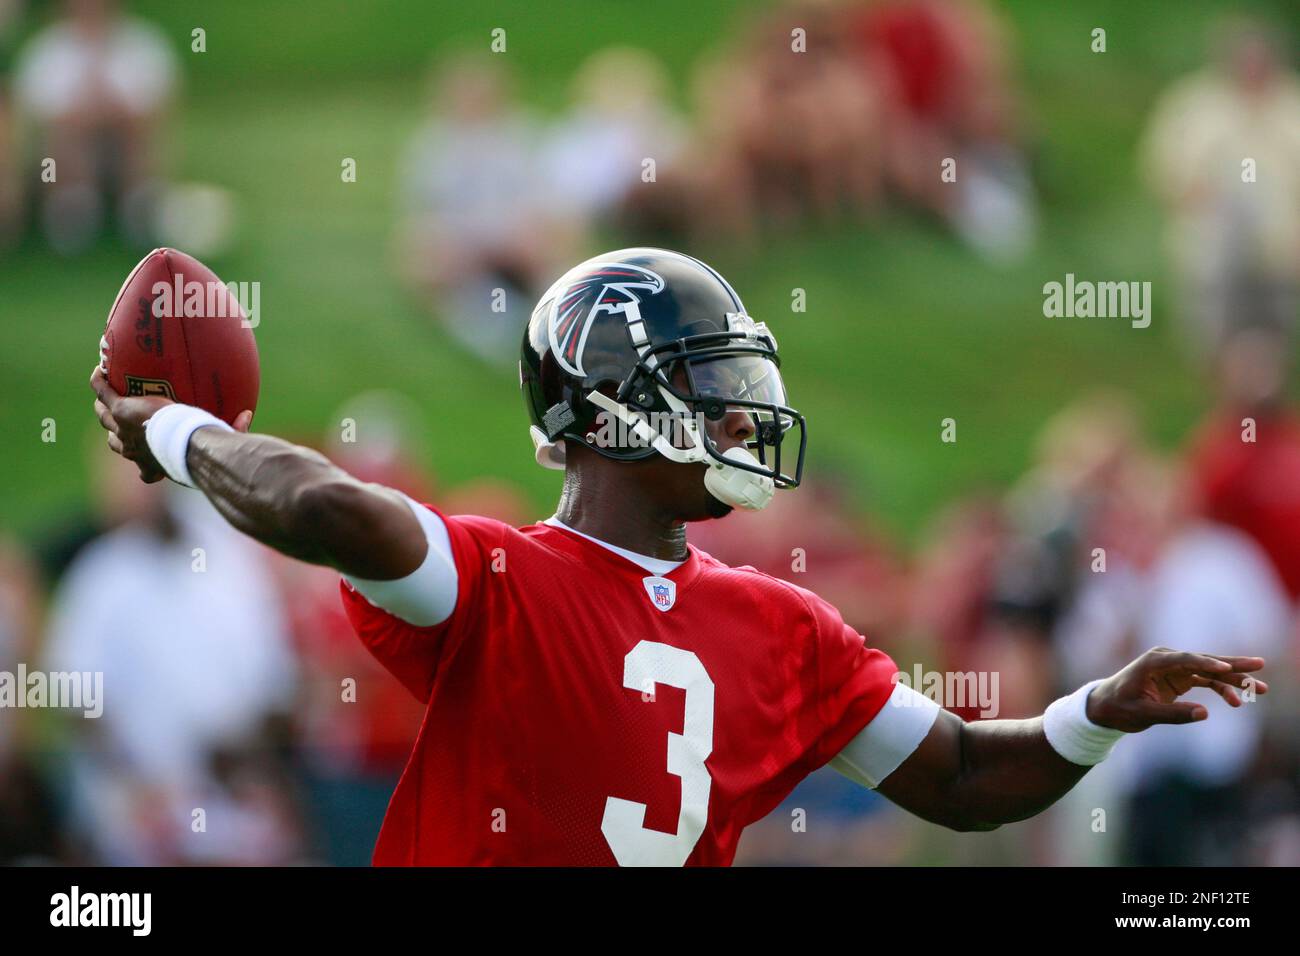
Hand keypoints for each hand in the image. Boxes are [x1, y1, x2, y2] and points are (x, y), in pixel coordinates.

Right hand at [90, 367, 252, 482]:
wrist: (190, 446)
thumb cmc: (206, 452)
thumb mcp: (216, 443)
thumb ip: (230, 429)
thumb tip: (246, 416)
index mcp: (151, 464)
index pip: (139, 462)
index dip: (138, 453)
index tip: (142, 444)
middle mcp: (133, 450)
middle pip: (114, 440)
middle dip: (114, 430)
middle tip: (117, 417)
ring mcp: (123, 429)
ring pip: (104, 415)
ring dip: (103, 406)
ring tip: (104, 393)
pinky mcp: (122, 410)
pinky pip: (103, 391)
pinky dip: (100, 381)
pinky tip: (101, 369)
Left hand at [1087, 646, 1267, 731]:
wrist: (1106, 706)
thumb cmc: (1119, 707)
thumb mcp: (1142, 714)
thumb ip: (1172, 714)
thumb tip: (1204, 714)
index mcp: (1153, 661)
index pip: (1185, 659)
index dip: (1207, 663)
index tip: (1227, 669)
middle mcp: (1167, 659)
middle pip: (1204, 660)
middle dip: (1233, 665)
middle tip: (1260, 665)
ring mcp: (1175, 667)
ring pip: (1210, 671)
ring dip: (1234, 679)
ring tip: (1260, 689)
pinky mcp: (1180, 678)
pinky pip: (1206, 681)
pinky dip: (1221, 689)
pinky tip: (1236, 701)